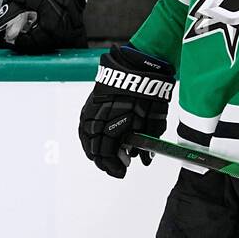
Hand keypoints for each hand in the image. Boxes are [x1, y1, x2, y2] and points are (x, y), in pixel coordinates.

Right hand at [79, 45, 175, 177]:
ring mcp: (91, 111)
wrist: (137, 65)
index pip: (107, 153)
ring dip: (96, 151)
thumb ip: (146, 142)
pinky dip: (90, 138)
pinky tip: (97, 142)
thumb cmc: (148, 91)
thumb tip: (145, 159)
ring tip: (107, 157)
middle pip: (95, 149)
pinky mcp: (90, 104)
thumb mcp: (154, 119)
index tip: (123, 171)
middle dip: (106, 161)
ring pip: (87, 138)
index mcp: (113, 124)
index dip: (114, 166)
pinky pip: (85, 127)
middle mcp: (98, 119)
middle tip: (117, 167)